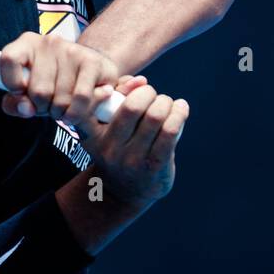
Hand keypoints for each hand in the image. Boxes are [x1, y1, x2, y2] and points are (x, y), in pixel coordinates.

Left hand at [0, 31, 120, 123]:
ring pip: (60, 100)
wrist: (92, 73)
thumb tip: (26, 109)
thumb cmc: (53, 85)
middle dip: (43, 108)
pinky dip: (77, 113)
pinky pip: (81, 98)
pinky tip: (76, 112)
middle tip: (48, 104)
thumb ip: (15, 104)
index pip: (8, 59)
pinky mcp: (92, 62)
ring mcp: (72, 50)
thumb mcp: (28, 94)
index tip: (21, 94)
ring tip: (63, 107)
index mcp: (27, 44)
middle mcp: (49, 42)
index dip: (12, 84)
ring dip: (61, 114)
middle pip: (38, 91)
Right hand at [69, 74, 189, 209]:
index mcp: (92, 135)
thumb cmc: (118, 147)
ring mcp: (132, 160)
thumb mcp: (106, 127)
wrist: (123, 191)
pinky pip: (170, 131)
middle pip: (133, 107)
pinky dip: (179, 113)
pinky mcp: (154, 166)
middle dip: (148, 93)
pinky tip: (181, 108)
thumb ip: (118, 97)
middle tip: (152, 95)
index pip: (94, 107)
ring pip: (155, 117)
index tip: (120, 88)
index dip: (106, 91)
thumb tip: (140, 81)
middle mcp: (109, 149)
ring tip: (168, 103)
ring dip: (166, 103)